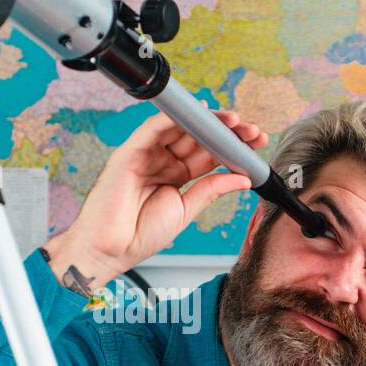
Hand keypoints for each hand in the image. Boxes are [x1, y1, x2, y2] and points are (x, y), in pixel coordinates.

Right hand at [43, 109, 267, 286]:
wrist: (109, 250)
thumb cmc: (138, 235)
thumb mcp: (185, 211)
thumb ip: (211, 190)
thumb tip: (242, 178)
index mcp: (175, 176)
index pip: (208, 154)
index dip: (232, 146)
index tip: (256, 143)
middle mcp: (162, 162)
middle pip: (198, 138)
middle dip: (226, 131)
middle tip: (251, 131)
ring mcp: (146, 155)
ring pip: (180, 128)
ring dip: (207, 121)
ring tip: (233, 122)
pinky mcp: (129, 152)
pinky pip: (153, 128)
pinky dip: (175, 119)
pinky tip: (199, 115)